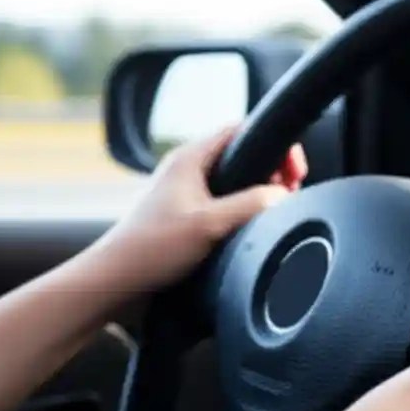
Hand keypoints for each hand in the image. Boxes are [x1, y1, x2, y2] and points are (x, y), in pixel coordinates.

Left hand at [89, 128, 307, 294]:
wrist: (116, 280)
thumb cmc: (151, 249)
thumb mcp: (209, 224)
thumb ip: (250, 204)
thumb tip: (283, 195)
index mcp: (190, 158)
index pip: (242, 130)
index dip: (275, 145)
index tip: (293, 170)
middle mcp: (187, 169)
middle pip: (242, 154)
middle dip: (272, 170)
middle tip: (290, 191)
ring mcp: (185, 192)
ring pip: (234, 180)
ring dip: (258, 192)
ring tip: (275, 209)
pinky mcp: (185, 215)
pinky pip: (224, 202)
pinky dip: (243, 208)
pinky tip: (251, 227)